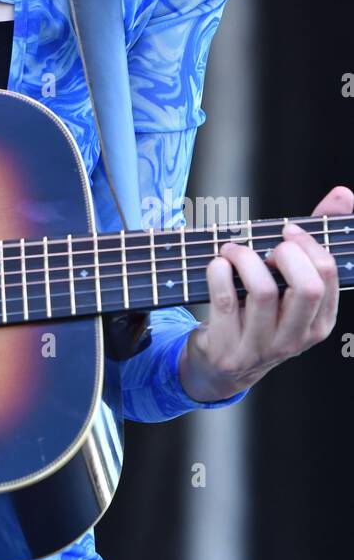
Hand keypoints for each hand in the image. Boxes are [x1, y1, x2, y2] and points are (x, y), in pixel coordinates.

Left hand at [179, 185, 351, 402]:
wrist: (223, 366)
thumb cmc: (261, 313)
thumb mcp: (290, 284)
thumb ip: (316, 238)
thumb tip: (344, 194)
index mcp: (319, 322)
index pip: (328, 275)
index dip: (307, 244)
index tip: (287, 231)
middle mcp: (296, 339)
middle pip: (307, 287)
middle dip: (286, 253)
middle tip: (267, 246)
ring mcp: (262, 347)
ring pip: (263, 291)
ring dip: (244, 257)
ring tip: (232, 250)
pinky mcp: (228, 347)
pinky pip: (224, 300)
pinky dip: (218, 271)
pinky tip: (217, 265)